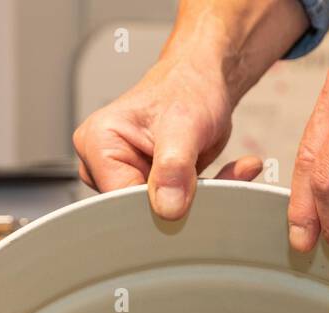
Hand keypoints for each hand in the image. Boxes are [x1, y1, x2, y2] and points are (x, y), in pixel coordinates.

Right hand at [73, 58, 263, 219]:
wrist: (204, 82)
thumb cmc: (188, 88)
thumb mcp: (184, 124)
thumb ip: (174, 166)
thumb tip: (168, 208)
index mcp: (97, 144)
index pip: (119, 199)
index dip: (156, 207)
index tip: (189, 196)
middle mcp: (103, 164)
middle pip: (139, 211)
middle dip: (184, 203)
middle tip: (219, 183)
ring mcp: (125, 177)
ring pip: (163, 214)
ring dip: (202, 199)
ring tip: (228, 173)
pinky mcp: (148, 188)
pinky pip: (178, 209)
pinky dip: (209, 195)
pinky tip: (231, 174)